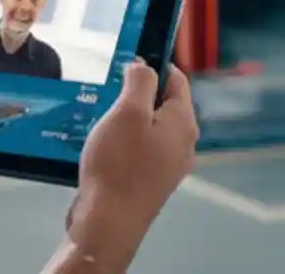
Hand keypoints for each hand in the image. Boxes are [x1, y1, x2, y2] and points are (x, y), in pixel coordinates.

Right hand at [49, 61, 199, 271]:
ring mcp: (168, 166)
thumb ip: (140, 81)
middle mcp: (183, 144)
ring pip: (150, 128)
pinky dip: (124, 142)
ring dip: (127, 120)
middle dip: (137, 94)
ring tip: (100, 118)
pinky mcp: (150, 182)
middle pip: (164, 104)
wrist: (109, 222)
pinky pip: (140, 150)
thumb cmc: (119, 163)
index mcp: (184, 123)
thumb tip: (144, 65)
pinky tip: (102, 146)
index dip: (153, 64)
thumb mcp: (127, 112)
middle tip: (108, 92)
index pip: (177, 79)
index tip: (126, 62)